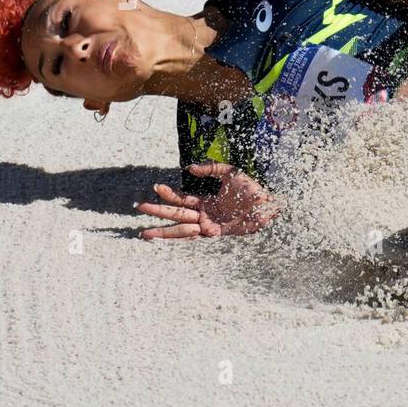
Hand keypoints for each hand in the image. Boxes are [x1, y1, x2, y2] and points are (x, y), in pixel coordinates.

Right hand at [135, 162, 280, 239]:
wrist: (269, 203)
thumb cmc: (252, 189)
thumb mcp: (230, 173)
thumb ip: (210, 168)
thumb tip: (188, 169)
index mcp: (206, 202)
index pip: (182, 199)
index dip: (168, 194)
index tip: (155, 187)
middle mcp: (204, 215)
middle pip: (176, 214)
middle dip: (157, 212)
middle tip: (139, 208)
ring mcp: (209, 226)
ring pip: (180, 229)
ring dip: (163, 232)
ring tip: (144, 233)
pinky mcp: (216, 235)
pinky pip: (195, 238)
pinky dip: (182, 236)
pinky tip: (170, 236)